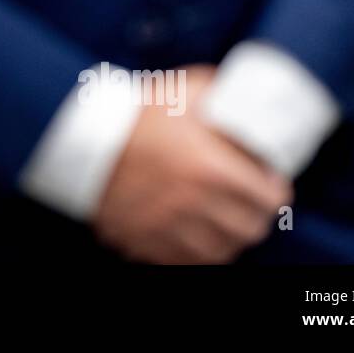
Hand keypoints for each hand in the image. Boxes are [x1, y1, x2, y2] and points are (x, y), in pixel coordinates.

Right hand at [91, 64, 291, 263]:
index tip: (269, 182)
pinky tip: (194, 233)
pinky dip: (196, 251)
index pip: (269, 197)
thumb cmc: (131, 115)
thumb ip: (220, 92)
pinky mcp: (146, 243)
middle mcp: (195, 206)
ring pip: (221, 250)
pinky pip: (187, 262)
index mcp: (211, 169)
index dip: (275, 189)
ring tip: (223, 219)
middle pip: (250, 229)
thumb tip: (248, 96)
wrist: (78, 141)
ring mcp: (170, 229)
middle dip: (255, 214)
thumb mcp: (181, 90)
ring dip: (228, 235)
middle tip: (249, 201)